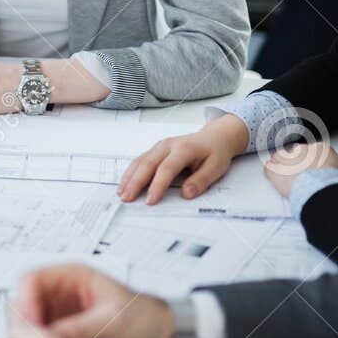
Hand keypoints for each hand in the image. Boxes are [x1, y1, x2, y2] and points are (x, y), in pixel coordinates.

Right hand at [15, 263, 174, 337]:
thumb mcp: (112, 319)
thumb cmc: (143, 318)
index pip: (31, 280)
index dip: (25, 300)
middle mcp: (60, 296)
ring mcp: (59, 318)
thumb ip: (80, 327)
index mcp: (71, 277)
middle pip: (22, 303)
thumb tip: (50, 336)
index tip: (32, 324)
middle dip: (23, 324)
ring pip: (27, 326)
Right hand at [117, 115, 248, 203]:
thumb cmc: (215, 152)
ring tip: (121, 193)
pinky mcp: (156, 150)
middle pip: (147, 164)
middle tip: (127, 198)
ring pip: (140, 161)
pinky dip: (131, 172)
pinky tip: (125, 183)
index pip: (167, 169)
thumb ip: (201, 181)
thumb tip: (186, 193)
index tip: (151, 200)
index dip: (157, 185)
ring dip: (129, 177)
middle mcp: (168, 145)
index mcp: (184, 149)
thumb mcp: (216, 168)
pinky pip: (140, 160)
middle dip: (135, 182)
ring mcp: (160, 146)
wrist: (215, 137)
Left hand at [263, 141, 337, 195]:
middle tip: (299, 175)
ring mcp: (286, 158)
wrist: (321, 189)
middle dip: (294, 163)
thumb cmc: (333, 181)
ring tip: (286, 177)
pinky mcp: (275, 170)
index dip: (308, 162)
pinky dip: (270, 173)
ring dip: (281, 167)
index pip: (309, 152)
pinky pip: (268, 168)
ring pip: (279, 158)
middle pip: (294, 154)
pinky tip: (274, 178)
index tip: (310, 169)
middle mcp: (300, 150)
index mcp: (318, 148)